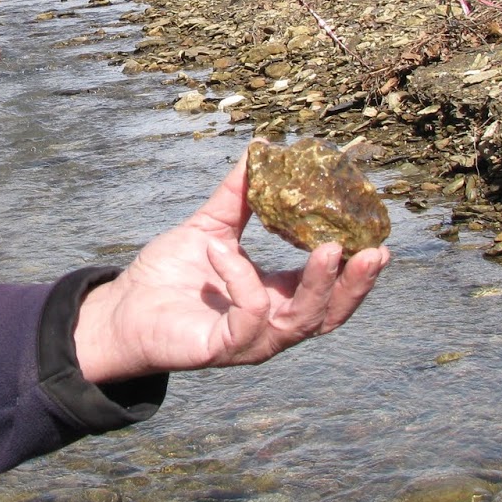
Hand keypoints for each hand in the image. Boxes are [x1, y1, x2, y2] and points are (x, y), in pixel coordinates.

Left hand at [72, 150, 388, 382]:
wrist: (123, 307)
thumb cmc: (169, 274)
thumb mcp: (210, 227)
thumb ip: (237, 197)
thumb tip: (259, 152)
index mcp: (275, 297)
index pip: (327, 290)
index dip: (354, 271)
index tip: (378, 240)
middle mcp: (271, 325)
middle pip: (328, 314)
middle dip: (354, 286)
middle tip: (373, 252)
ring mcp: (250, 341)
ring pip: (300, 322)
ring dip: (317, 286)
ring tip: (329, 249)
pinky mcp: (223, 348)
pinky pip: (247, 317)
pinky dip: (243, 282)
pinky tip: (224, 252)